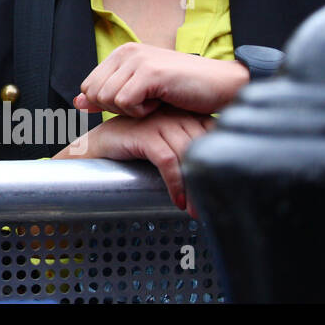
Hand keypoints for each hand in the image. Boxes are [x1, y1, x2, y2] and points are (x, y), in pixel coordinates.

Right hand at [54, 108, 214, 211]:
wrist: (98, 145)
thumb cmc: (136, 147)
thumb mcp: (169, 143)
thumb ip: (191, 149)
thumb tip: (220, 177)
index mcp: (186, 114)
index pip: (215, 137)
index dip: (223, 163)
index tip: (226, 190)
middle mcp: (176, 114)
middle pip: (204, 148)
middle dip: (210, 180)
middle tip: (215, 206)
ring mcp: (159, 122)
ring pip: (188, 155)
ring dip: (194, 188)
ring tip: (196, 210)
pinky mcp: (144, 133)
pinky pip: (167, 160)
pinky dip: (175, 183)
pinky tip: (177, 199)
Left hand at [74, 43, 248, 117]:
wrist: (224, 86)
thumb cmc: (185, 91)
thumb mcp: (141, 91)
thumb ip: (109, 94)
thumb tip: (77, 102)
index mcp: (122, 53)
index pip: (89, 86)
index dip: (106, 104)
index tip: (134, 103)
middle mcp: (127, 51)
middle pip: (95, 93)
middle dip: (117, 109)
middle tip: (146, 104)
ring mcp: (138, 60)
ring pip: (108, 99)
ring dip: (132, 110)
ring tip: (155, 101)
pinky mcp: (150, 73)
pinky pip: (125, 103)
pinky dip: (142, 112)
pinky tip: (160, 102)